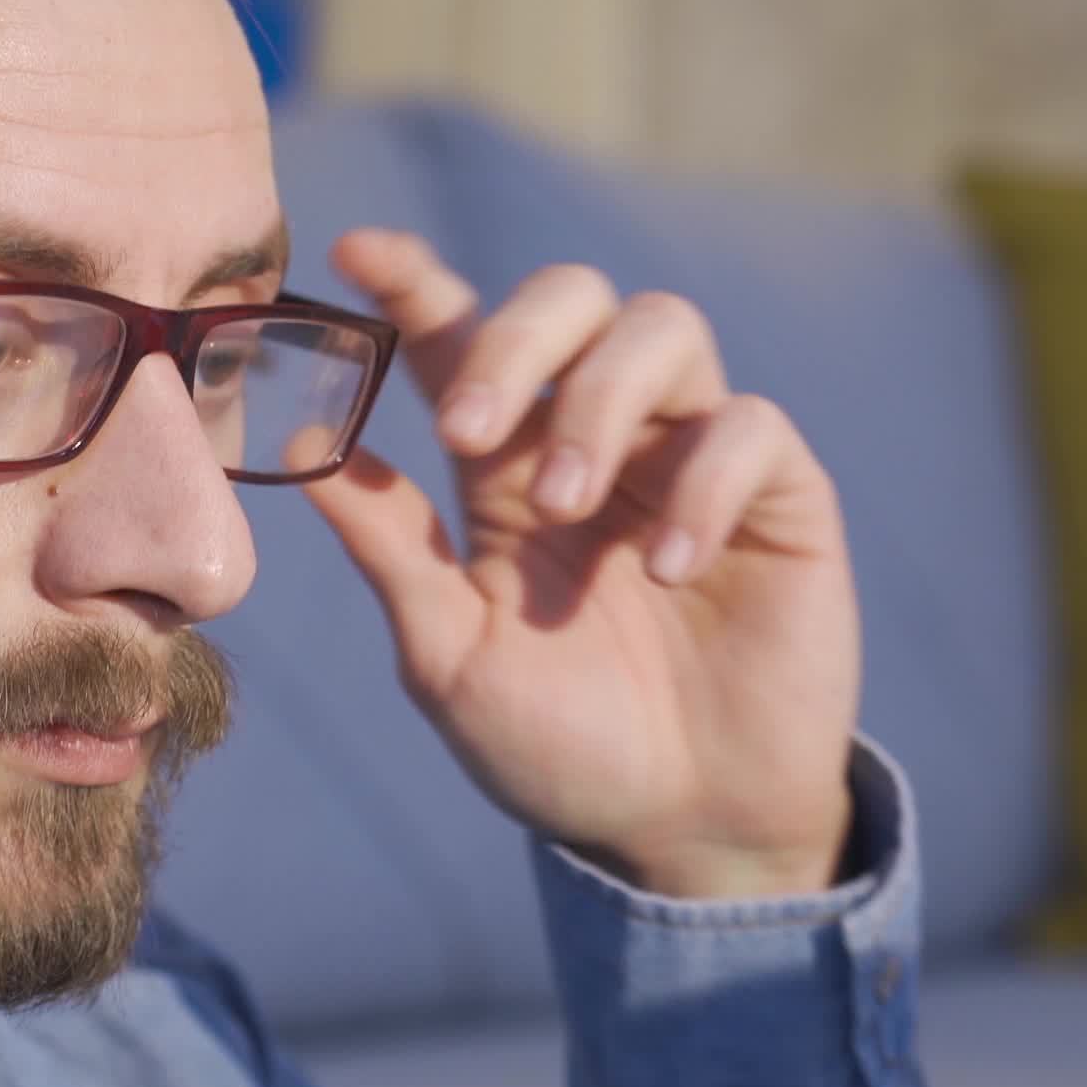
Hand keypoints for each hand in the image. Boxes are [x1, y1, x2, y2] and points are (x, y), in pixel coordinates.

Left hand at [304, 233, 862, 900]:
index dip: (417, 284)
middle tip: (468, 431)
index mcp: (508, 467)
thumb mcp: (451, 658)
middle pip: (571, 298)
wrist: (684, 834)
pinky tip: (669, 568)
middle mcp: (600, 438)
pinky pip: (748, 428)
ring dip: (599, 401)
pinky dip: (702, 482)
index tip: (357, 251)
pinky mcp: (780, 495)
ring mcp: (692, 457)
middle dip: (514, 337)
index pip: (462, 339)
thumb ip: (393, 553)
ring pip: (663, 329)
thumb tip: (305, 448)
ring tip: (568, 506)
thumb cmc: (561, 748)